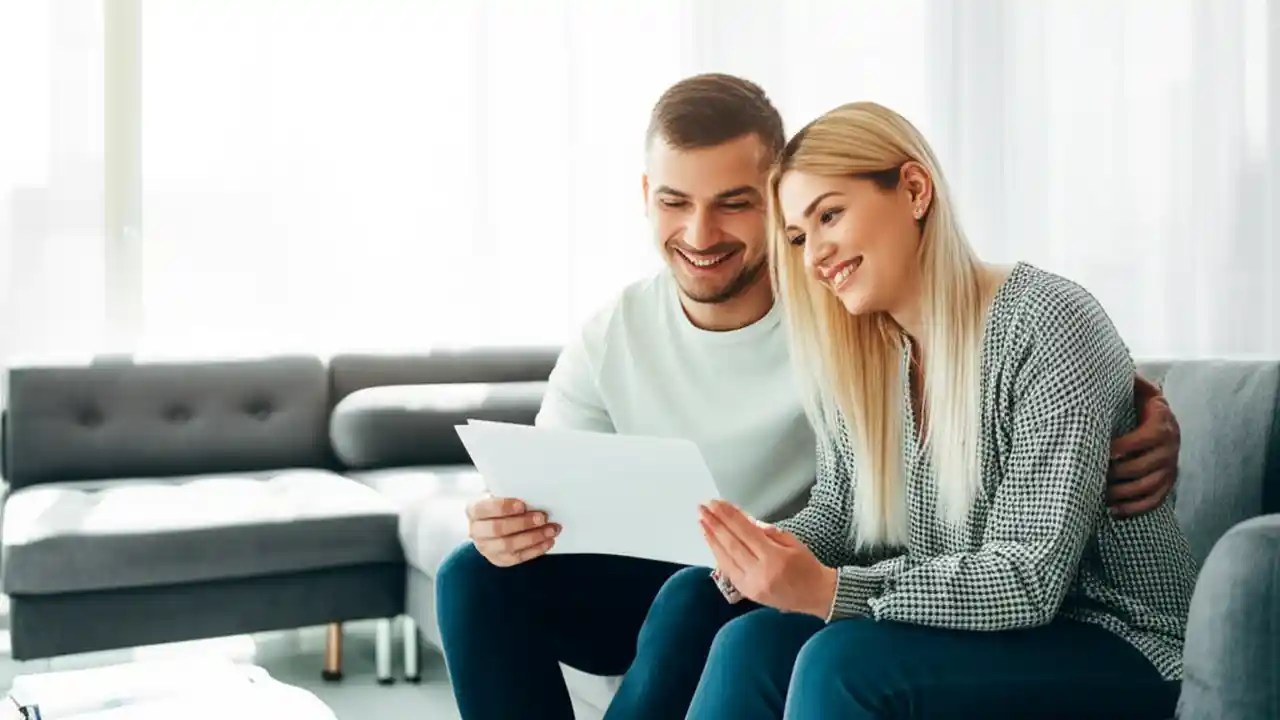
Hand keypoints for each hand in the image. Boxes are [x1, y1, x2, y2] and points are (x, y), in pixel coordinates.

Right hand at [466, 494, 560, 566]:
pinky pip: (518, 557)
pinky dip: (536, 549)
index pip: (483, 509)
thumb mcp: (502, 495)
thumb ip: (511, 493)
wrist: (496, 524)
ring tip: (551, 529)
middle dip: (522, 523)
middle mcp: (476, 531)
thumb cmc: (502, 505)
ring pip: (508, 546)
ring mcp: (487, 548)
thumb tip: (534, 495)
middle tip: (542, 517)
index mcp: (474, 510)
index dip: (503, 507)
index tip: (522, 505)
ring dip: (533, 537)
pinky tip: (548, 541)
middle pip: (497, 529)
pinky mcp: (500, 560)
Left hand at [699, 500, 836, 617]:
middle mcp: (760, 573)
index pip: (745, 531)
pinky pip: (727, 570)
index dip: (728, 515)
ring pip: (725, 558)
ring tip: (702, 521)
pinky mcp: (747, 593)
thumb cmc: (808, 567)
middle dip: (715, 523)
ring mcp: (751, 585)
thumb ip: (767, 531)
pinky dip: (717, 554)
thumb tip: (744, 520)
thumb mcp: (793, 542)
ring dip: (711, 538)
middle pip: (731, 543)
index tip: (716, 503)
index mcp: (774, 558)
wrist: (817, 595)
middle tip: (703, 508)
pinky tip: (711, 541)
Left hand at [1108, 376, 1180, 517]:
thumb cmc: (1139, 403)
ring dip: (1123, 495)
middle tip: (1094, 476)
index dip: (1127, 447)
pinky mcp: (1168, 482)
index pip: (1147, 438)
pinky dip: (1135, 509)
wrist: (1161, 418)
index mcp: (1162, 423)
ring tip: (1100, 497)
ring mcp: (1170, 466)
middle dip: (1117, 475)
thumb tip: (1103, 367)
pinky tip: (1114, 512)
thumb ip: (1127, 381)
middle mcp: (1171, 447)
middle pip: (1145, 467)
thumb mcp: (1137, 389)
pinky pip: (1154, 500)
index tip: (1105, 453)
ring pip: (1148, 487)